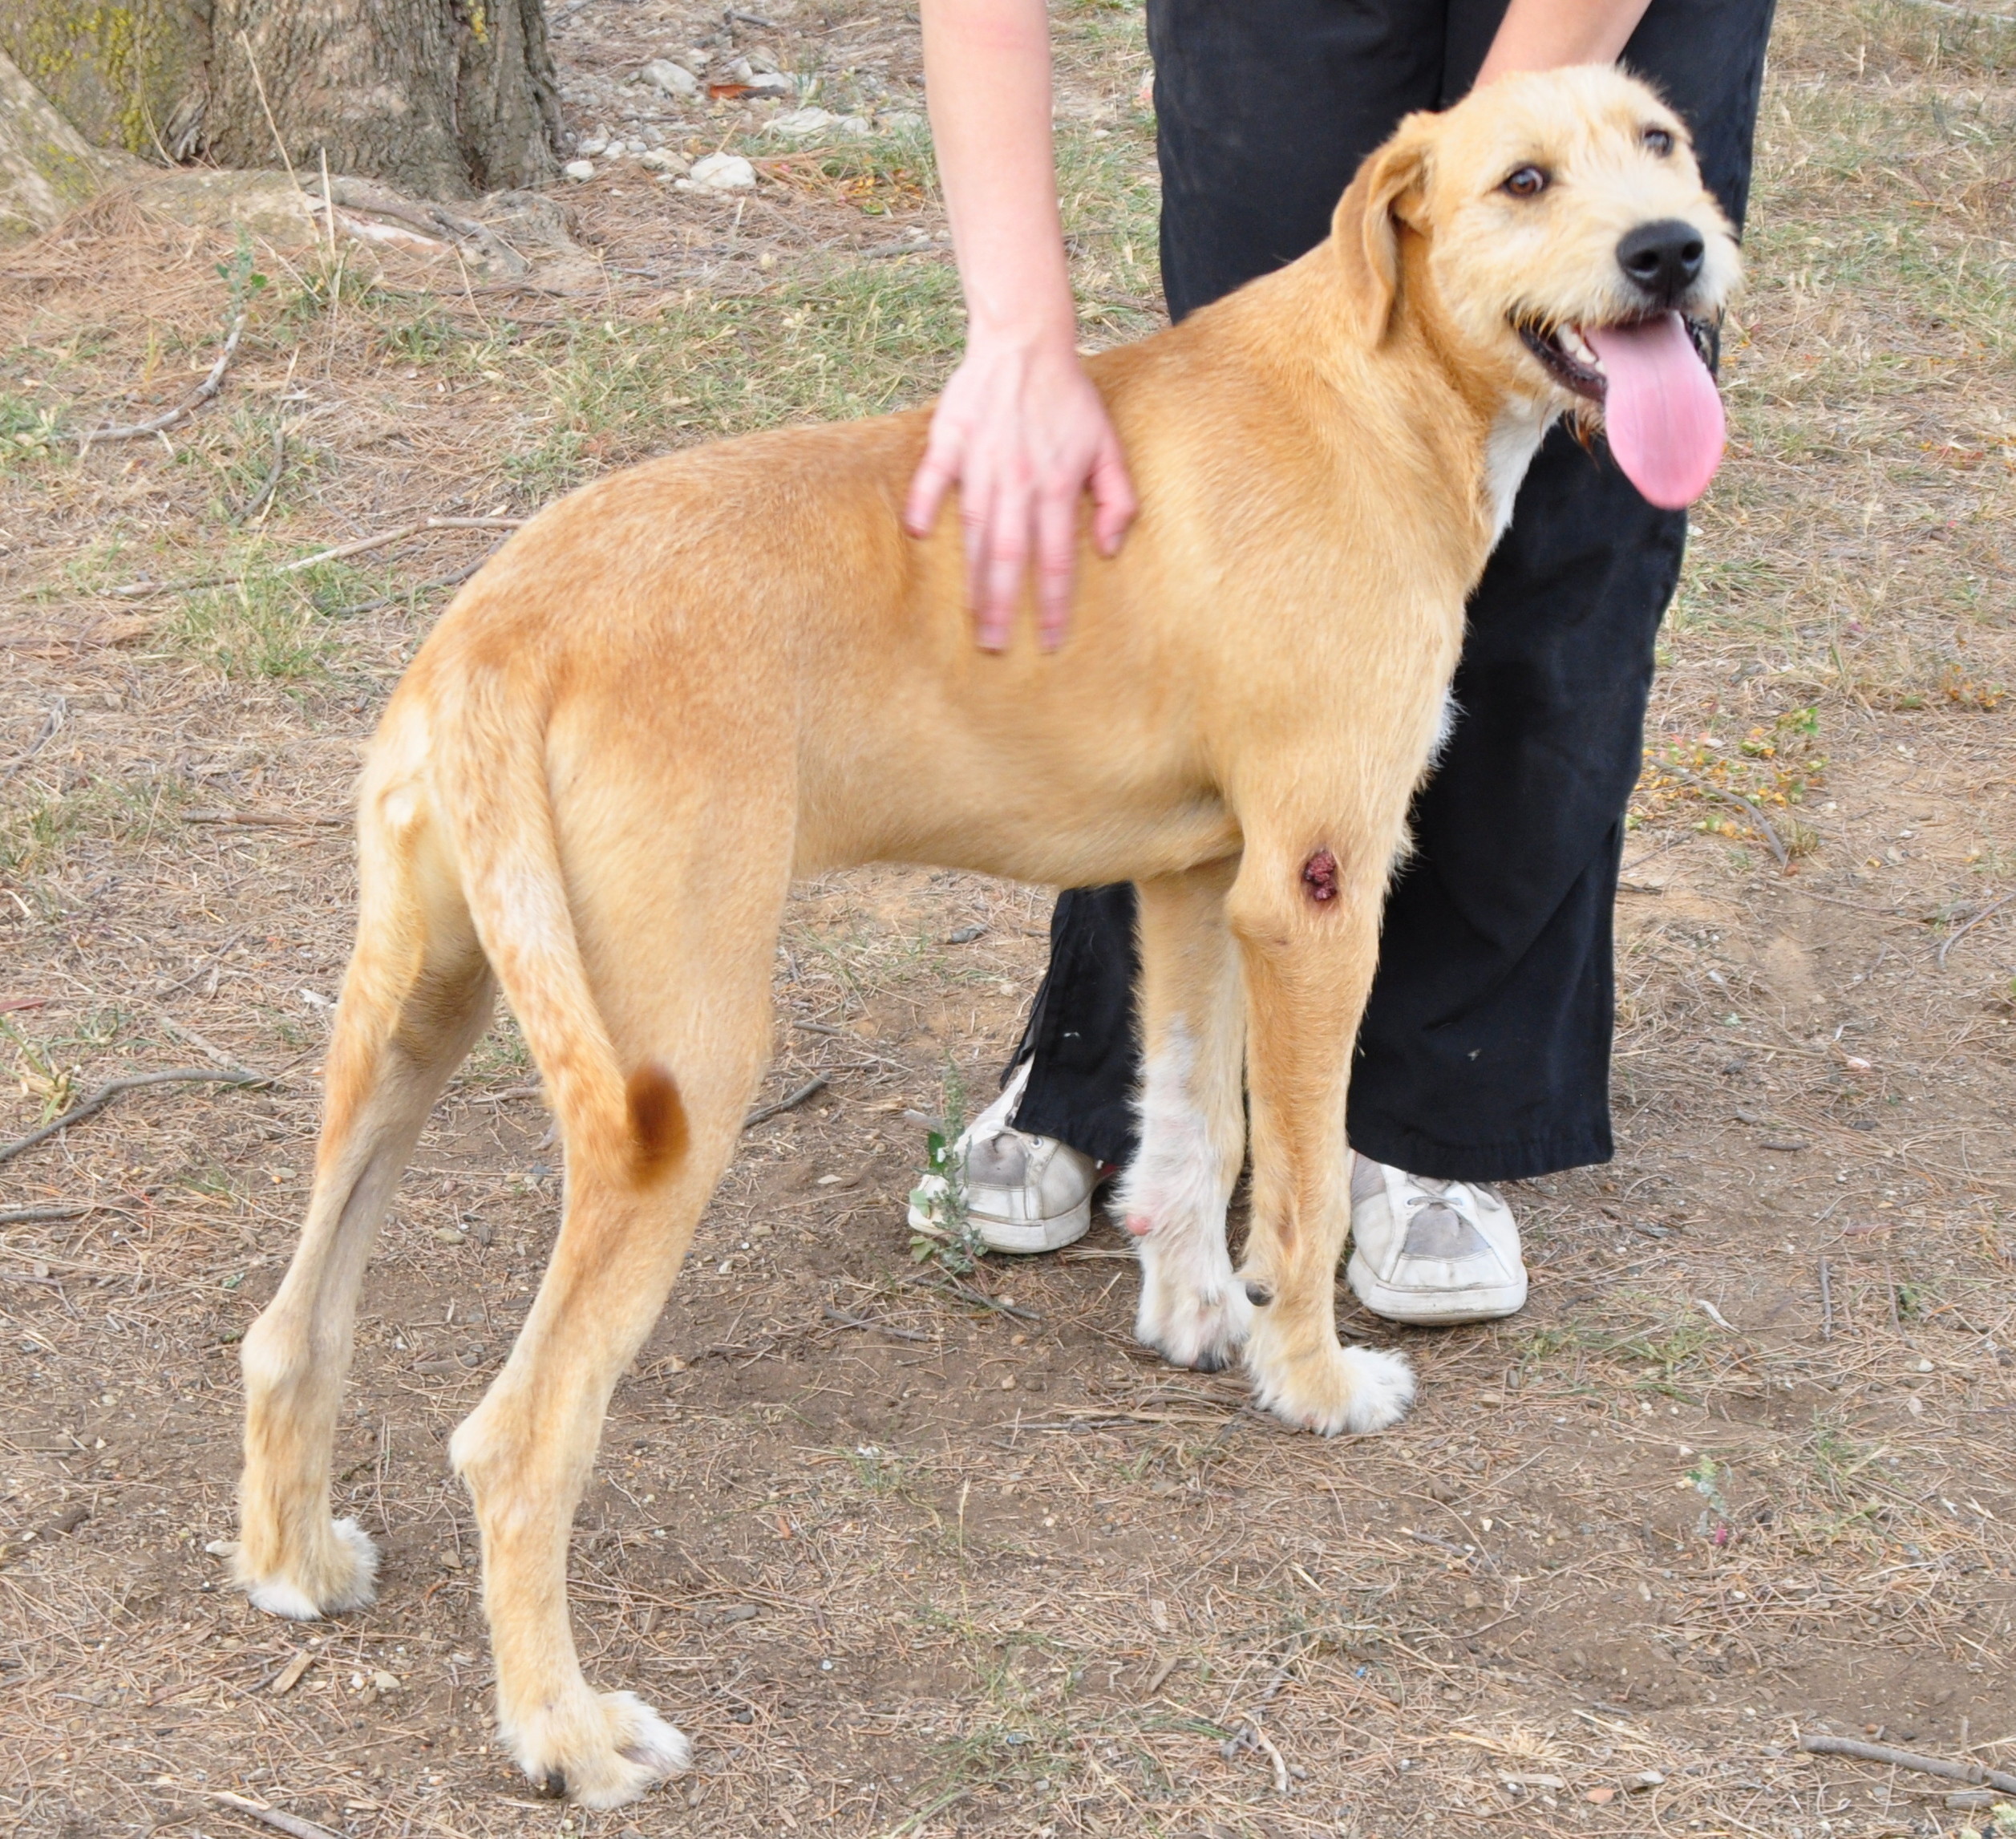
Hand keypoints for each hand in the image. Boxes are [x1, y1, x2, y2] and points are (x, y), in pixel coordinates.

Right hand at [904, 327, 1136, 650]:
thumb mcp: (1109, 447)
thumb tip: (1108, 549)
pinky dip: (925, 502)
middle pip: (1011, 557)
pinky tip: (919, 533)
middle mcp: (1020, 481)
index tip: (1051, 641)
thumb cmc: (1070, 399)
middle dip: (1005, 607)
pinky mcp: (952, 438)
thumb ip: (1117, 500)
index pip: (1058, 559)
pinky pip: (935, 476)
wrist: (1027, 342)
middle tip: (996, 647)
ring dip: (972, 577)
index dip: (1055, 604)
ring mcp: (982, 461)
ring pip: (976, 530)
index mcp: (1059, 486)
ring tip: (971, 616)